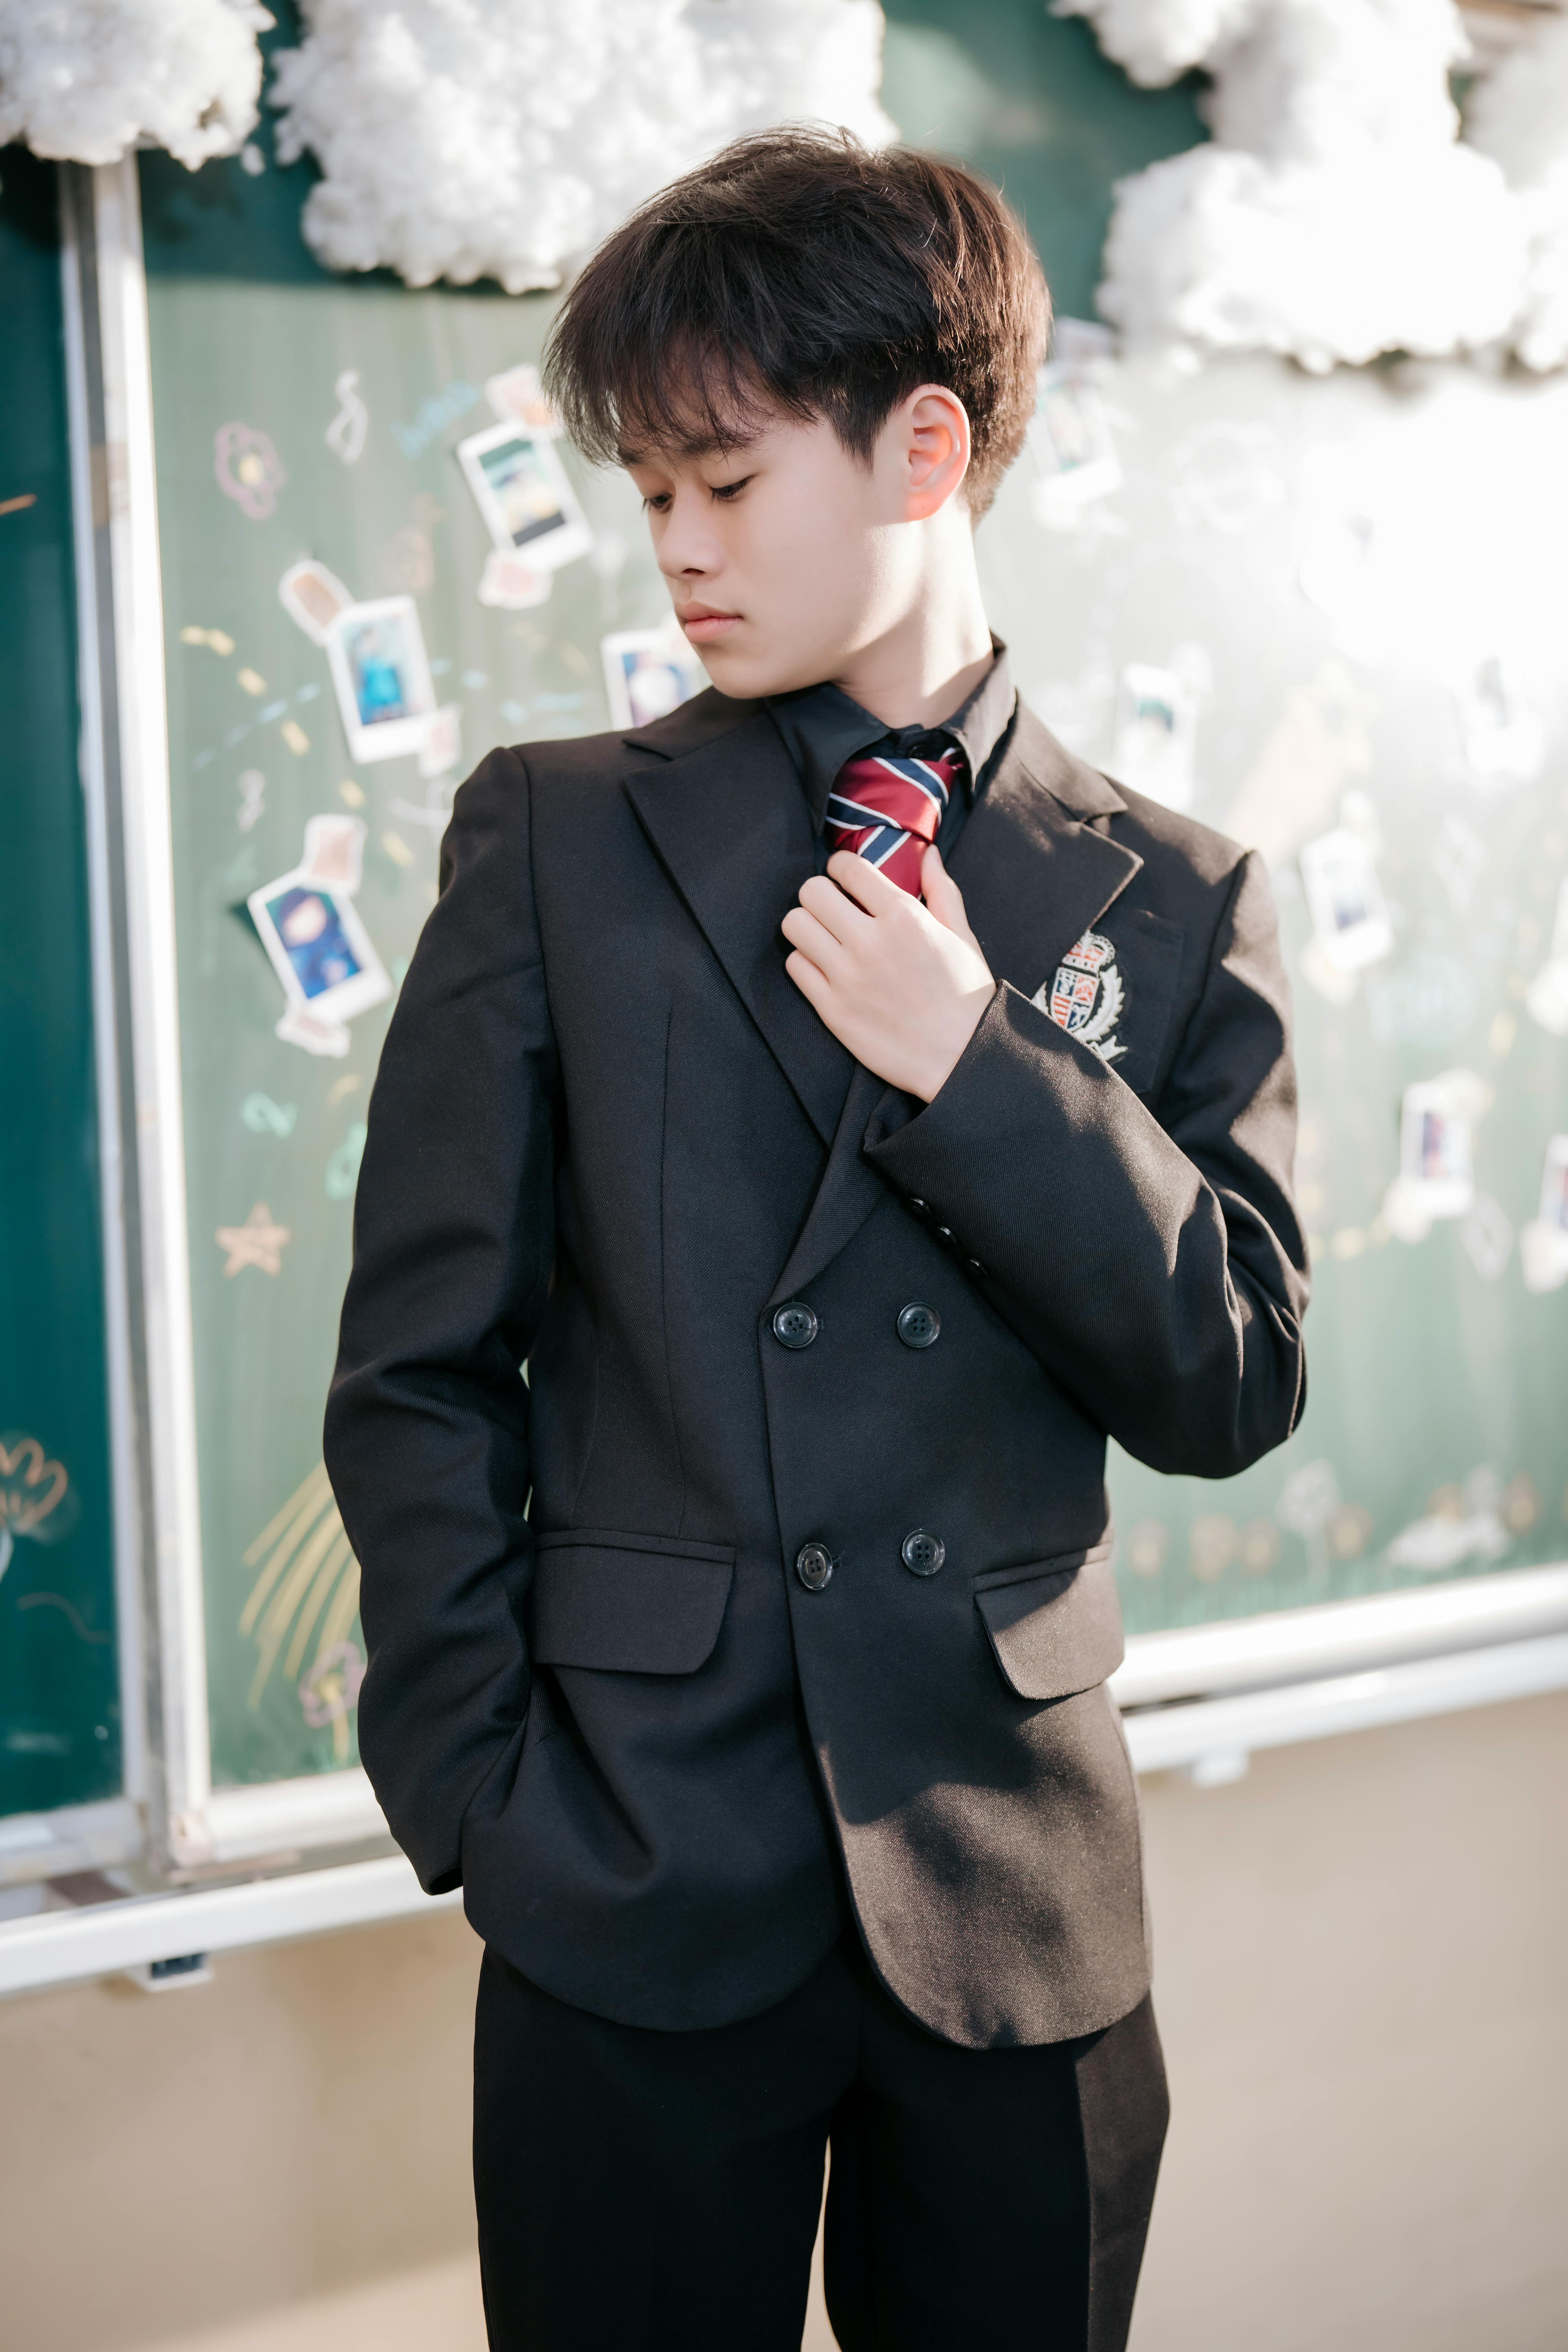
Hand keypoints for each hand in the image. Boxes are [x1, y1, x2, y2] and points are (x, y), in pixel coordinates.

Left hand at [781, 844, 994, 1101]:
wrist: (961, 1059)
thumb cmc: (966, 997)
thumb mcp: (962, 937)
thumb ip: (942, 890)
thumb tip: (927, 852)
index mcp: (904, 917)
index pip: (847, 867)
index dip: (840, 867)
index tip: (845, 879)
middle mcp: (870, 942)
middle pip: (810, 891)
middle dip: (820, 894)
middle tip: (832, 909)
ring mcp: (847, 977)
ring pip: (794, 925)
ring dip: (806, 927)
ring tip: (824, 937)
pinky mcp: (832, 1009)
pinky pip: (794, 966)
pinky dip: (805, 962)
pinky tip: (824, 968)